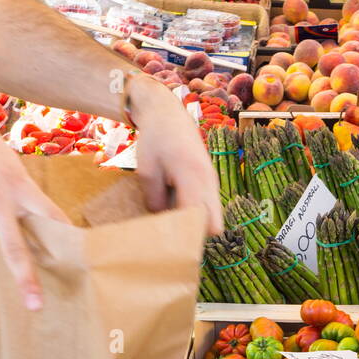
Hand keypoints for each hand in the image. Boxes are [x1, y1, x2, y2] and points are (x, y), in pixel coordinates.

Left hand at [128, 76, 222, 233]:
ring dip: (194, 224)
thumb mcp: (146, 170)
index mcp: (193, 176)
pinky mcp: (210, 183)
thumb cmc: (155, 139)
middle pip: (212, 224)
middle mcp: (209, 181)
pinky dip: (194, 213)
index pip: (198, 219)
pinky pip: (206, 207)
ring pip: (211, 217)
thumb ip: (154, 199)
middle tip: (173, 239)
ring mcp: (213, 182)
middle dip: (195, 235)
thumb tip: (162, 221)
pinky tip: (175, 209)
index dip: (186, 235)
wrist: (167, 114)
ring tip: (172, 224)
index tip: (170, 244)